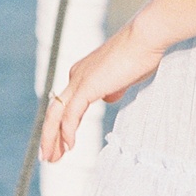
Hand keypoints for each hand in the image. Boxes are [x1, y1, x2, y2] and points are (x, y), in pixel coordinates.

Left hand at [39, 16, 164, 161]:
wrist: (146, 37)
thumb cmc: (140, 54)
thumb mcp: (124, 77)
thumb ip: (113, 88)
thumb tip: (108, 98)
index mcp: (83, 72)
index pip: (66, 105)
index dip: (62, 126)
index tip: (63, 145)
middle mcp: (76, 75)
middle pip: (55, 111)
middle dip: (50, 137)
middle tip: (49, 157)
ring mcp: (79, 80)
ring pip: (57, 115)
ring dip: (53, 139)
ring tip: (52, 158)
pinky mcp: (86, 86)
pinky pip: (71, 115)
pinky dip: (68, 132)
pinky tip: (70, 147)